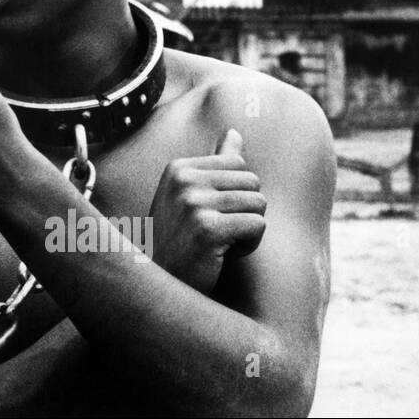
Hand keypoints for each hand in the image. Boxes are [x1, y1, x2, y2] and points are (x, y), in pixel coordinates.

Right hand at [148, 129, 266, 293]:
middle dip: (245, 211)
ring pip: (259, 204)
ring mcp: (193, 203)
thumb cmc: (179, 241)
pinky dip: (248, 245)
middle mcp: (183, 180)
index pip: (239, 164)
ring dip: (247, 230)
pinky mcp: (208, 229)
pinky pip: (258, 226)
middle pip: (253, 182)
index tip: (207, 215)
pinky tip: (221, 255)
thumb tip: (234, 132)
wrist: (158, 286)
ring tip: (216, 244)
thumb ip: (215, 164)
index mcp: (178, 167)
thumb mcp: (190, 196)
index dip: (235, 194)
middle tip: (214, 233)